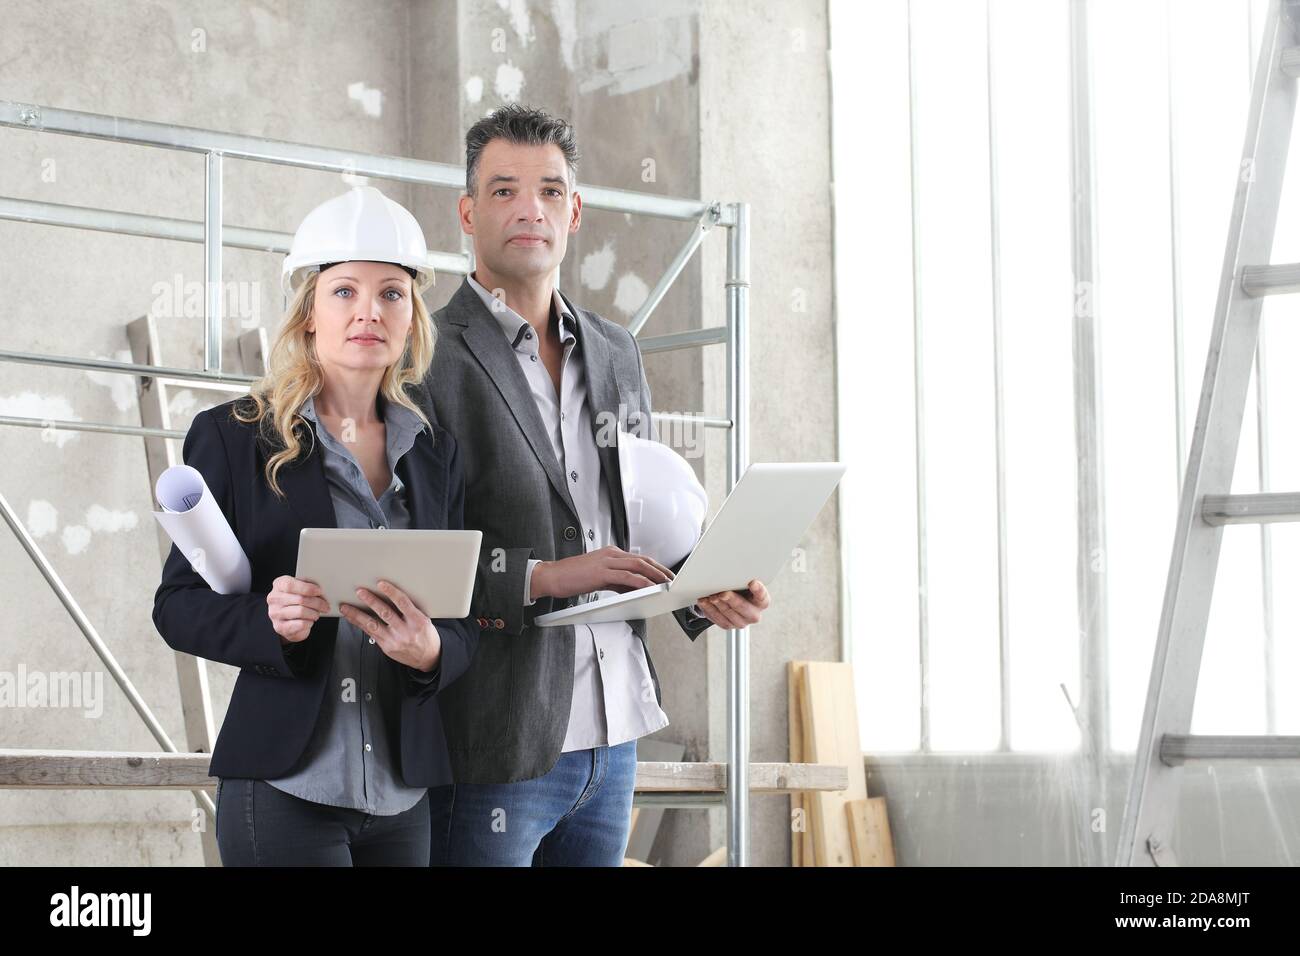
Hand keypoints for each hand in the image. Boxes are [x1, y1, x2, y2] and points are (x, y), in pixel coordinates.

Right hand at [267, 575, 329, 644]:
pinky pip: (300, 624)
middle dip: (317, 603)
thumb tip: (321, 590)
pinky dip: (309, 622)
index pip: (290, 585)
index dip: (307, 588)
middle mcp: (274, 598)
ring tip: (317, 613)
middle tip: (326, 606)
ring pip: (301, 612)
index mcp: (279, 585)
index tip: (320, 591)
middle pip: (299, 599)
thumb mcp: (300, 589)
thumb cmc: (296, 600)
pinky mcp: (280, 627)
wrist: (287, 619)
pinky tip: (310, 621)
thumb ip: (307, 586)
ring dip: (314, 613)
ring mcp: (275, 613)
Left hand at [340, 579, 440, 671]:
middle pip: (385, 613)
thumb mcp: (425, 620)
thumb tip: (392, 594)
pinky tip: (352, 618)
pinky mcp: (387, 647)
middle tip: (360, 592)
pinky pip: (370, 633)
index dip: (391, 592)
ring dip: (357, 614)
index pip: (403, 603)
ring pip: (373, 624)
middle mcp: (406, 631)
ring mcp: (395, 640)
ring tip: (346, 607)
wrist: (429, 657)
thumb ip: (410, 610)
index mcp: (418, 621)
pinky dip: (359, 624)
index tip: (381, 583)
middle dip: (371, 601)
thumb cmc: (426, 636)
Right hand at [531, 546, 674, 599]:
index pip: (639, 558)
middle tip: (673, 580)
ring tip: (666, 584)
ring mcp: (606, 562)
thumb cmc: (572, 577)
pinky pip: (626, 577)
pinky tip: (648, 588)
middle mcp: (611, 554)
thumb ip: (617, 581)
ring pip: (638, 566)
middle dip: (661, 570)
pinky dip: (640, 582)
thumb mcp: (599, 577)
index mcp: (611, 553)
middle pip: (643, 560)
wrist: (552, 576)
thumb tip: (633, 588)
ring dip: (655, 575)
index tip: (666, 575)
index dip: (656, 567)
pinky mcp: (601, 572)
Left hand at [694, 579, 770, 629]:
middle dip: (732, 600)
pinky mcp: (728, 625)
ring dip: (719, 605)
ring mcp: (740, 622)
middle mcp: (753, 614)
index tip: (752, 582)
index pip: (762, 596)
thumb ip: (742, 579)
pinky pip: (718, 620)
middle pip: (744, 608)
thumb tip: (732, 571)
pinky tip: (705, 602)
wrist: (733, 598)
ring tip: (712, 597)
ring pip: (729, 615)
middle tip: (723, 593)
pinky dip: (710, 610)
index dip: (758, 590)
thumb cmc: (740, 588)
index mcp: (761, 602)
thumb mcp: (744, 582)